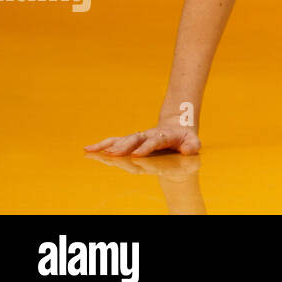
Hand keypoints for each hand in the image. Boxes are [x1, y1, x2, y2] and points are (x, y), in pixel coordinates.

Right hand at [84, 120, 201, 156]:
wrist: (177, 127)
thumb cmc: (184, 138)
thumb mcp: (193, 141)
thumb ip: (192, 145)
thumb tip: (188, 150)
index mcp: (163, 136)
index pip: (154, 141)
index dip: (146, 147)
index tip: (137, 154)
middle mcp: (148, 135)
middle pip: (135, 139)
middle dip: (124, 146)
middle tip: (113, 153)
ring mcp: (138, 137)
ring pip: (122, 140)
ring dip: (109, 145)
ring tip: (93, 151)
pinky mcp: (131, 141)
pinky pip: (115, 142)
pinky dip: (102, 145)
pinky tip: (88, 150)